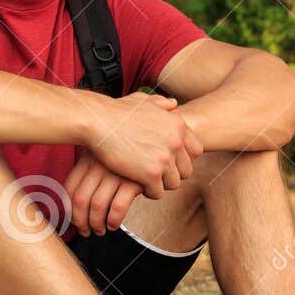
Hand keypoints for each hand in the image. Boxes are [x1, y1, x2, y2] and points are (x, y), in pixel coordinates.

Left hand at [65, 152, 144, 235]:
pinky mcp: (134, 180)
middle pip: (80, 200)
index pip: (69, 188)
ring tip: (100, 230)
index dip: (69, 209)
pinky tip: (114, 224)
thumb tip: (74, 201)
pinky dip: (113, 221)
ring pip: (97, 207)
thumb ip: (90, 170)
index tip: (74, 220)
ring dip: (96, 224)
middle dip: (80, 222)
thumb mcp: (104, 153)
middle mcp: (99, 164)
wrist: (155, 138)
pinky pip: (117, 208)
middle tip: (85, 231)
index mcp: (88, 157)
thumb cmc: (128, 150)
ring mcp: (116, 172)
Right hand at [84, 93, 203, 198]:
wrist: (98, 122)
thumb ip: (161, 104)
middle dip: (173, 174)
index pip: (196, 151)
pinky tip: (138, 185)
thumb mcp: (143, 101)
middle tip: (156, 173)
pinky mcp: (151, 174)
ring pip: (174, 183)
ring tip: (146, 180)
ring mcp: (164, 159)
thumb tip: (173, 104)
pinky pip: (158, 192)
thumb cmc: (117, 111)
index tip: (170, 162)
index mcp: (178, 125)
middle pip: (187, 170)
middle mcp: (176, 142)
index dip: (184, 159)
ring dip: (161, 184)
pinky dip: (148, 192)